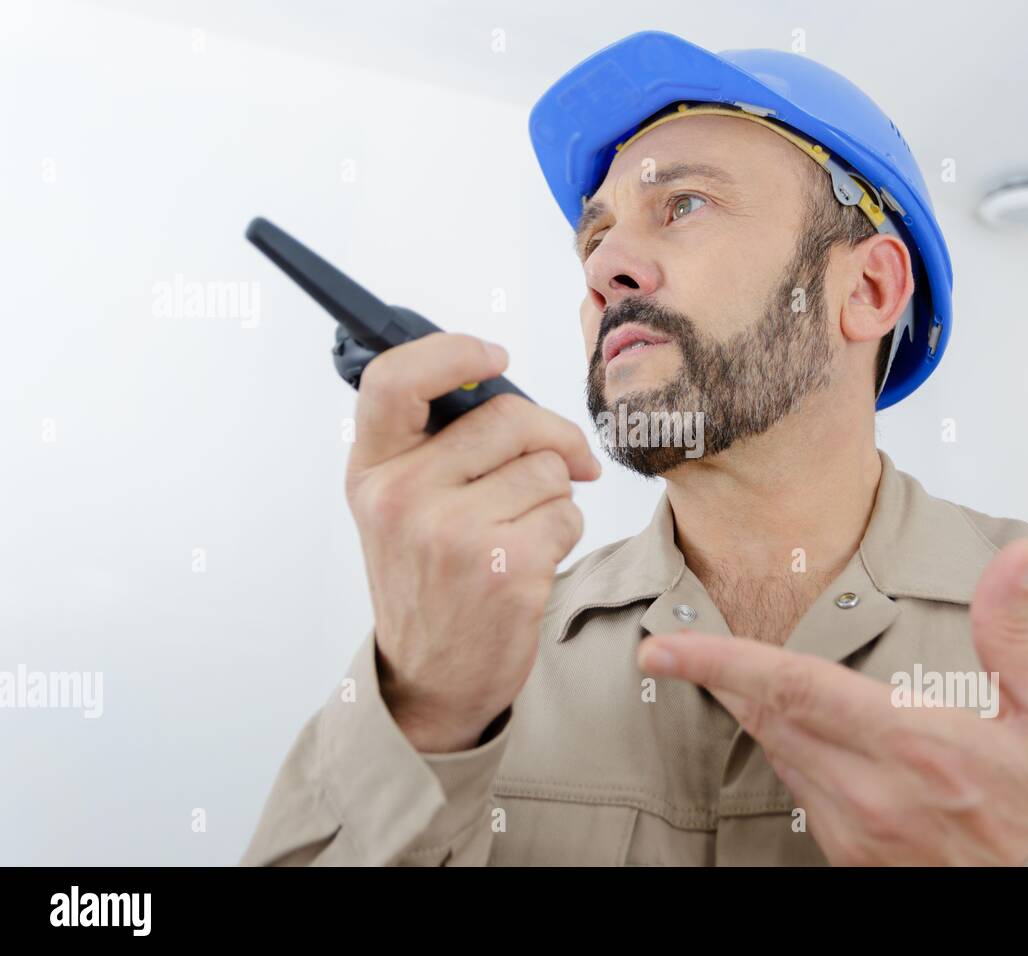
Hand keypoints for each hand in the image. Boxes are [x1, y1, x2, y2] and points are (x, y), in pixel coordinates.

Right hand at [346, 333, 600, 752]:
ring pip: (548, 468)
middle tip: (569, 457)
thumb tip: (502, 378)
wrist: (430, 679)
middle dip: (552, 436)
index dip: (452, 350)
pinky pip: (568, 515)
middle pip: (508, 417)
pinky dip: (564, 532)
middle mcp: (403, 497)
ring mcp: (454, 535)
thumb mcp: (400, 505)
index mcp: (372, 470)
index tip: (496, 356)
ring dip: (555, 494)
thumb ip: (435, 441)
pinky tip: (532, 561)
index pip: (395, 380)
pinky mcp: (506, 571)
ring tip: (521, 529)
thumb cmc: (427, 578)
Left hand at [636, 538, 1027, 864]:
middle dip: (717, 675)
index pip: (795, 687)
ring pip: (775, 749)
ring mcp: (854, 827)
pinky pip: (796, 784)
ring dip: (751, 707)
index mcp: (914, 745)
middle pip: (766, 714)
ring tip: (735, 672)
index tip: (666, 647)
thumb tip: (1017, 555)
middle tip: (674, 647)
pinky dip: (786, 746)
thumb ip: (1014, 635)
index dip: (721, 661)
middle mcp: (871, 790)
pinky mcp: (848, 851)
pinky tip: (800, 726)